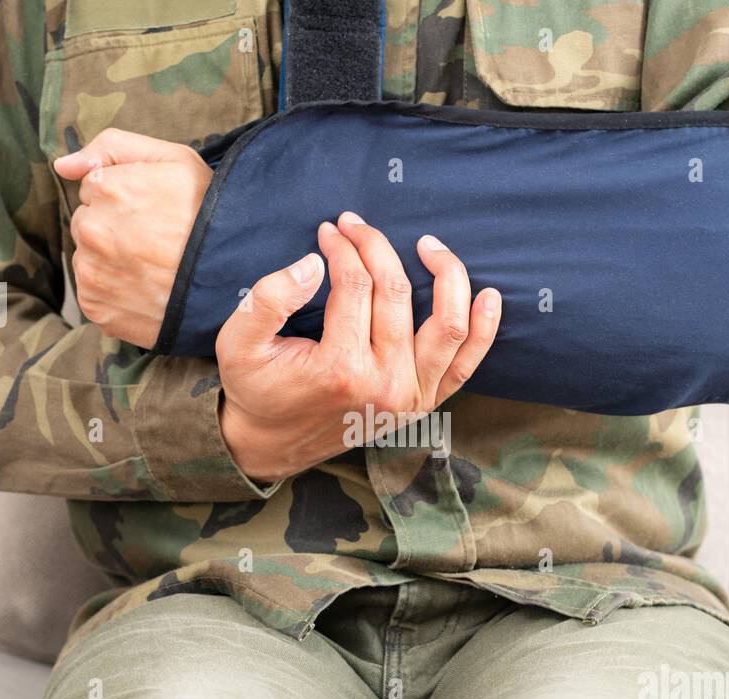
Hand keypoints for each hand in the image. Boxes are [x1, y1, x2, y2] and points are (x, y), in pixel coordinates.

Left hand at [54, 128, 212, 348]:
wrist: (234, 283)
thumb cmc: (211, 216)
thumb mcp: (176, 160)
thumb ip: (113, 147)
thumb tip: (62, 166)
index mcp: (108, 189)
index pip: (93, 188)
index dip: (125, 197)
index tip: (154, 211)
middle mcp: (92, 231)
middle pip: (87, 223)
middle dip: (112, 227)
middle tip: (155, 240)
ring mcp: (92, 274)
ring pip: (87, 257)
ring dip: (110, 260)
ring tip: (152, 266)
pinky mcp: (97, 309)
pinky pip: (92, 293)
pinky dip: (113, 291)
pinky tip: (144, 288)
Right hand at [217, 212, 500, 482]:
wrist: (268, 444)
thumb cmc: (254, 388)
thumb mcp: (238, 342)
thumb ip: (269, 298)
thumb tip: (316, 262)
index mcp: (340, 368)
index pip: (354, 284)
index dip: (342, 247)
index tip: (329, 230)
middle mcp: (383, 384)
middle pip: (397, 293)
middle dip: (377, 247)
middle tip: (356, 225)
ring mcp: (409, 397)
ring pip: (446, 324)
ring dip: (446, 276)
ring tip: (428, 245)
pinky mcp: (422, 404)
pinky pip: (465, 365)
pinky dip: (483, 330)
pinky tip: (490, 295)